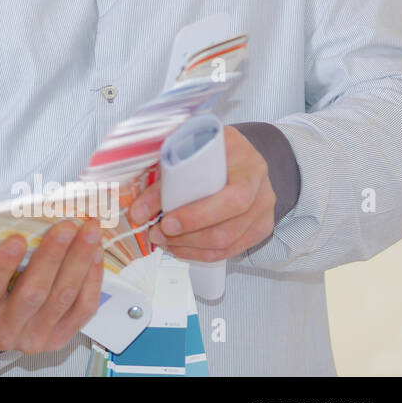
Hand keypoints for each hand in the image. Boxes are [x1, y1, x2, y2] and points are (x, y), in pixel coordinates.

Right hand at [0, 217, 104, 354]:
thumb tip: (21, 219)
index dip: (3, 264)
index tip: (17, 238)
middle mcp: (4, 331)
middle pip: (34, 292)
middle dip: (52, 255)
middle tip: (66, 226)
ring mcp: (34, 338)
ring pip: (63, 298)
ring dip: (79, 260)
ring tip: (89, 232)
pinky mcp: (59, 339)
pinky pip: (83, 309)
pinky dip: (92, 279)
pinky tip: (95, 254)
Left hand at [128, 125, 275, 262]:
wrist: (235, 153)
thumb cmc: (207, 149)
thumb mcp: (184, 149)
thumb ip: (162, 177)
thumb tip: (138, 213)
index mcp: (243, 157)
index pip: (230, 195)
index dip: (196, 214)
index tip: (164, 220)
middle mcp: (258, 184)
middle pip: (228, 224)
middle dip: (187, 235)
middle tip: (156, 233)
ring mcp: (263, 208)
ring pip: (228, 241)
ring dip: (189, 247)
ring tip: (162, 240)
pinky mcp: (260, 227)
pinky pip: (230, 249)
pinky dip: (201, 253)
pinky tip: (179, 247)